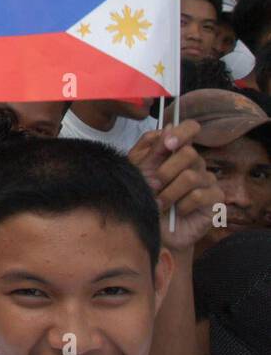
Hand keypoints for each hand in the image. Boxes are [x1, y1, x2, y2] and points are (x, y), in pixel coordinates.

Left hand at [127, 120, 222, 249]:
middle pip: (189, 153)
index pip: (190, 128)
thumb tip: (167, 127)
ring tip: (159, 203)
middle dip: (165, 171)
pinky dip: (182, 205)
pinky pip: (200, 196)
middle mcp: (196, 163)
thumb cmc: (145, 197)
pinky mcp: (216, 199)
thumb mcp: (140, 171)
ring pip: (191, 176)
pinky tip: (176, 212)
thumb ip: (151, 149)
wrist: (151, 227)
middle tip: (152, 186)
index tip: (168, 143)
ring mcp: (208, 180)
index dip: (182, 132)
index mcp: (177, 151)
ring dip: (169, 192)